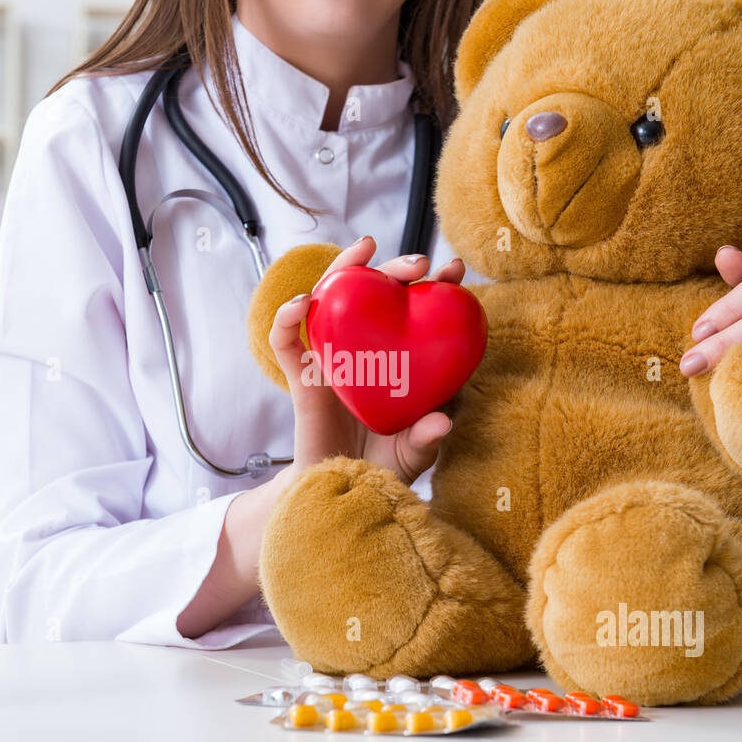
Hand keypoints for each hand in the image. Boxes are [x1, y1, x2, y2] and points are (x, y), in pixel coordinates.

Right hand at [269, 236, 465, 485]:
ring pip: (330, 302)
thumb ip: (425, 440)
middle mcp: (363, 353)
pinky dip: (287, 318)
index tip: (454, 270)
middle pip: (374, 297)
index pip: (415, 316)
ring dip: (344, 269)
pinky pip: (286, 343)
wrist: (338, 494)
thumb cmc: (380, 471)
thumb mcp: (410, 456)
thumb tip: (443, 421)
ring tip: (364, 247)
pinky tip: (302, 303)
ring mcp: (330, 362)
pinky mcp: (301, 379)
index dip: (435, 289)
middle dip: (395, 271)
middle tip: (419, 262)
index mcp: (395, 364)